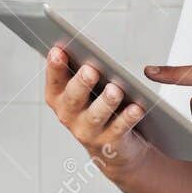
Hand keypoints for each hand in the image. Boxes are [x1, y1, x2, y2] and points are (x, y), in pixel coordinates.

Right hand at [44, 47, 147, 173]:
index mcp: (59, 97)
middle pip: (74, 98)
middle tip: (90, 70)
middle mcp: (69, 115)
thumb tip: (90, 44)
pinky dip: (128, 118)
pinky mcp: (109, 143)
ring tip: (115, 89)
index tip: (58, 51)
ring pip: (96, 115)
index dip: (55, 67)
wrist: (114, 148)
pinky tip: (137, 108)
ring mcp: (88, 131)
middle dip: (81, 83)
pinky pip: (119, 128)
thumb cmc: (99, 107)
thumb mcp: (87, 89)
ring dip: (106, 101)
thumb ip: (84, 69)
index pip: (54, 80)